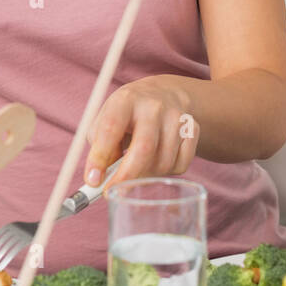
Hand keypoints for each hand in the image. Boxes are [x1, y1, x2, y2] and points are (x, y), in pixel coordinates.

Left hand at [84, 76, 196, 190]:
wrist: (164, 93)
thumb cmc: (127, 114)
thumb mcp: (106, 119)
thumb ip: (100, 147)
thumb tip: (98, 179)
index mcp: (125, 100)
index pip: (110, 128)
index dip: (100, 157)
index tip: (93, 180)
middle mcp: (153, 106)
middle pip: (144, 148)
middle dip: (127, 176)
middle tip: (115, 191)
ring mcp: (176, 117)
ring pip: (163, 162)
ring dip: (146, 175)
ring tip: (137, 168)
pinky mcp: (193, 129)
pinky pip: (181, 165)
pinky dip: (166, 172)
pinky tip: (156, 160)